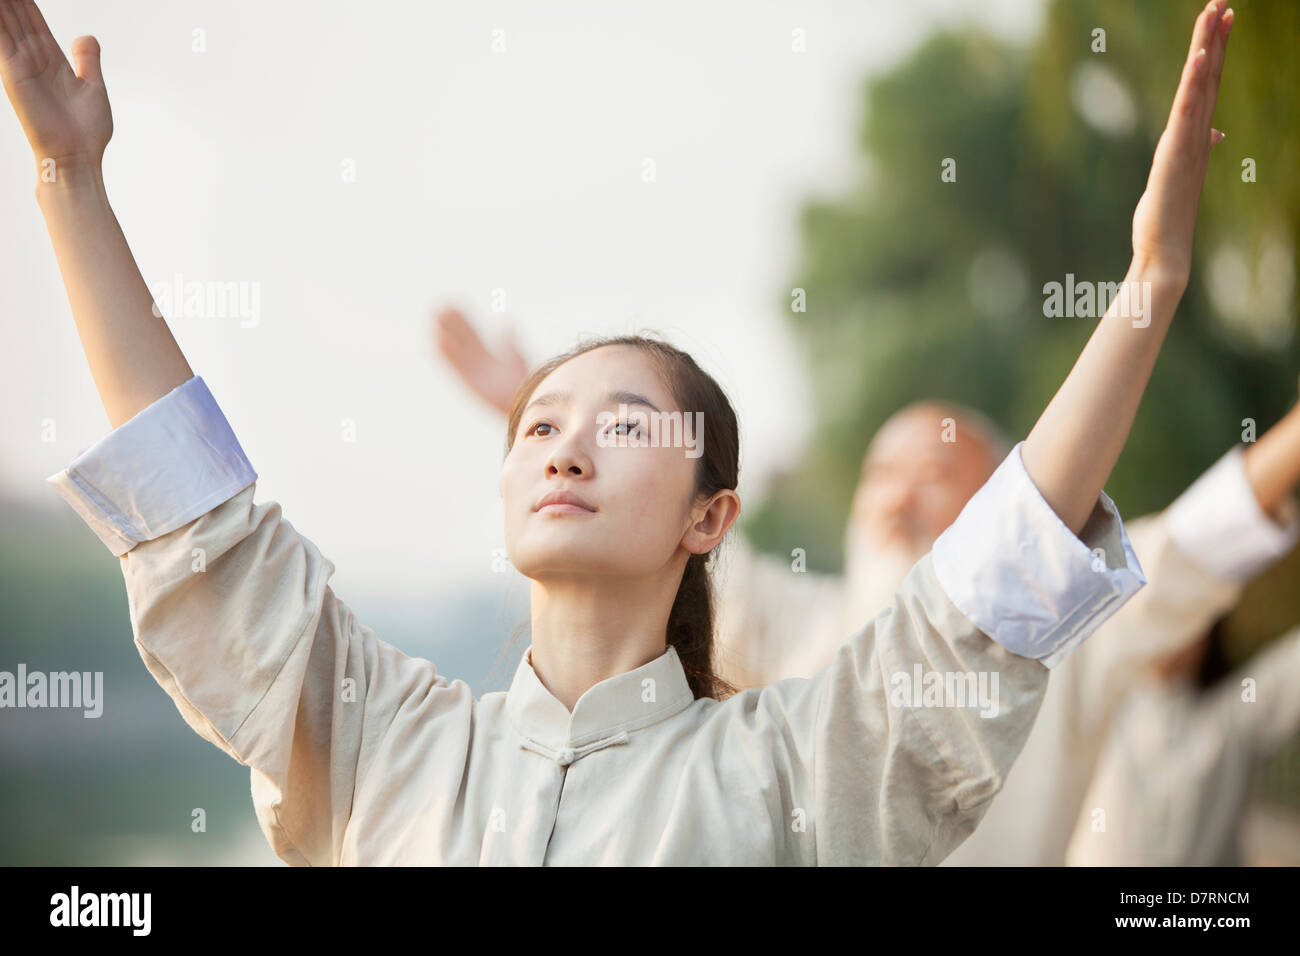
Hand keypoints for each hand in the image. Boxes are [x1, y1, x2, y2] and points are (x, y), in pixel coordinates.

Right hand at [0, 0, 111, 174]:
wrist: (77, 157)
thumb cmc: (87, 132)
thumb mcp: (93, 87)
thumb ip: (87, 60)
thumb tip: (86, 36)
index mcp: (52, 59)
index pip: (33, 20)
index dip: (25, 1)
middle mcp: (34, 59)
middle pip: (16, 16)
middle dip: (11, 1)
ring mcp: (21, 65)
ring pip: (5, 22)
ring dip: (3, 6)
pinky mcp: (13, 73)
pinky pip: (0, 39)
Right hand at [433, 307, 529, 415]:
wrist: (524, 400)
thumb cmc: (522, 382)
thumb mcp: (516, 356)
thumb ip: (509, 340)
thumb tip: (508, 320)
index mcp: (486, 354)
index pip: (469, 331)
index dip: (460, 318)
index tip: (451, 303)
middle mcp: (475, 362)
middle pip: (459, 339)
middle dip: (449, 324)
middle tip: (438, 307)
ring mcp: (471, 372)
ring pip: (454, 350)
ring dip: (444, 335)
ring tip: (434, 320)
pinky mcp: (469, 383)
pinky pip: (455, 367)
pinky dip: (446, 355)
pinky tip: (439, 340)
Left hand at [1130, 0, 1231, 288]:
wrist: (1165, 254)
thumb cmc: (1166, 220)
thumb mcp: (1177, 178)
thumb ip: (1192, 151)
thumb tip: (1214, 133)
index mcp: (1195, 140)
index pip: (1206, 89)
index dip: (1215, 54)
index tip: (1221, 23)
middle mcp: (1197, 137)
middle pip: (1208, 79)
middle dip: (1215, 39)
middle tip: (1222, 2)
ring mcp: (1188, 145)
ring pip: (1200, 87)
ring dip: (1207, 48)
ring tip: (1214, 13)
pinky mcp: (1175, 154)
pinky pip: (1186, 110)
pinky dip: (1193, 82)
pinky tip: (1199, 56)